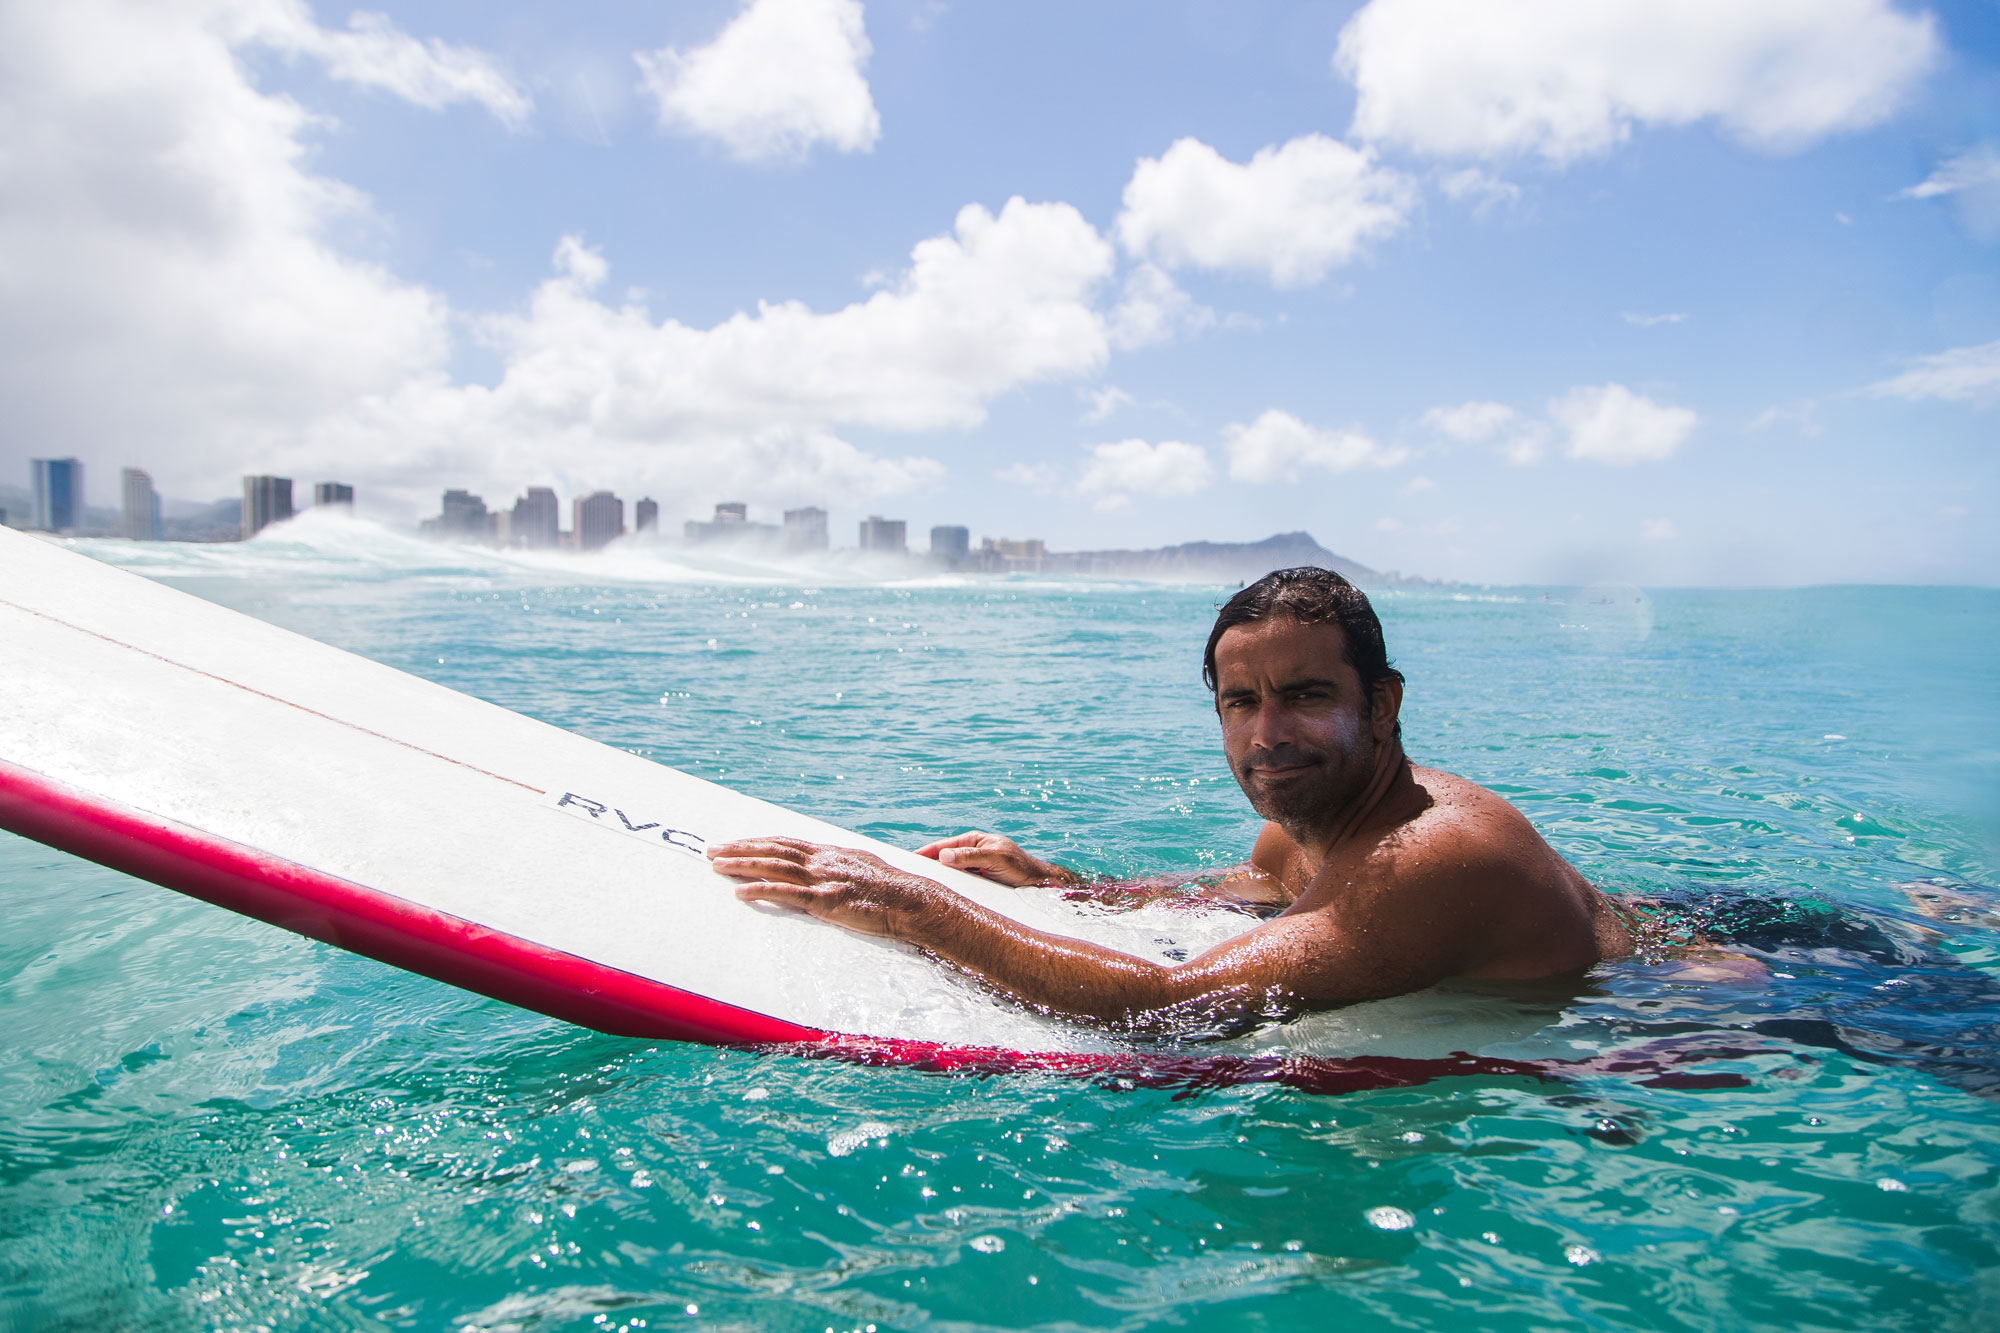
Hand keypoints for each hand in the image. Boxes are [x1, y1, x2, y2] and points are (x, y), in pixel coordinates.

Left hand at [707, 836, 947, 939]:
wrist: (911, 901)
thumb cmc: (891, 888)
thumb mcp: (862, 867)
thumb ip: (839, 865)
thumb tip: (826, 864)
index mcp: (829, 853)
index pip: (785, 843)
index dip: (757, 842)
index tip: (735, 842)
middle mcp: (822, 861)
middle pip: (773, 850)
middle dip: (740, 848)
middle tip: (712, 849)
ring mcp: (823, 880)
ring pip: (774, 867)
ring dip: (742, 865)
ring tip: (716, 865)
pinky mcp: (826, 902)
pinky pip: (787, 895)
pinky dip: (761, 891)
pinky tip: (740, 893)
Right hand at [914, 831, 1075, 886]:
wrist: (1040, 886)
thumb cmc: (1021, 868)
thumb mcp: (996, 859)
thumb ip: (970, 856)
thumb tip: (943, 856)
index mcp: (972, 841)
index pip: (941, 846)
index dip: (923, 854)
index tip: (907, 861)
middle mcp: (970, 854)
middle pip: (942, 861)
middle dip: (926, 869)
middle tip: (907, 879)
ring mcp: (972, 870)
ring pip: (949, 876)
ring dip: (938, 882)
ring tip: (919, 892)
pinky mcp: (977, 884)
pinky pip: (958, 887)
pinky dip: (948, 892)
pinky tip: (940, 900)